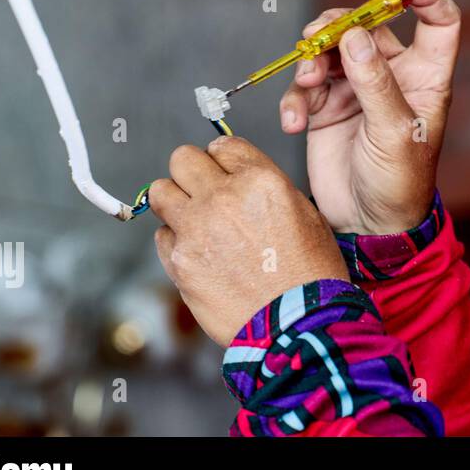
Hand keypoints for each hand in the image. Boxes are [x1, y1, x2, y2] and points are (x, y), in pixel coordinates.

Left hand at [150, 135, 349, 346]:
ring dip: (175, 202)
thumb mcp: (306, 215)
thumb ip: (268, 189)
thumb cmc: (310, 275)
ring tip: (194, 220)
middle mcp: (223, 198)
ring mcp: (196, 229)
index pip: (222, 145)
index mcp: (260, 181)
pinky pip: (161, 236)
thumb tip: (242, 182)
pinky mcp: (179, 261)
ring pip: (159, 192)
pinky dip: (174, 240)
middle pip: (182, 159)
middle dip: (192, 172)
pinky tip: (198, 254)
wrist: (295, 325)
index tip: (224, 170)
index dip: (223, 158)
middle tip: (202, 190)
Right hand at [279, 0, 460, 234]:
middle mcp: (393, 74)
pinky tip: (292, 122)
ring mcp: (357, 87)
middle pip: (366, 26)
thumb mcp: (395, 132)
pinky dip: (294, 97)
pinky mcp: (326, 106)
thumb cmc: (400, 181)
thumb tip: (353, 35)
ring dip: (311, 60)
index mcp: (426, 75)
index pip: (437, 21)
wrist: (369, 224)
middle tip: (315, 39)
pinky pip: (304, 84)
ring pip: (330, 49)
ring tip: (304, 85)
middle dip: (339, 26)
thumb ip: (374, 83)